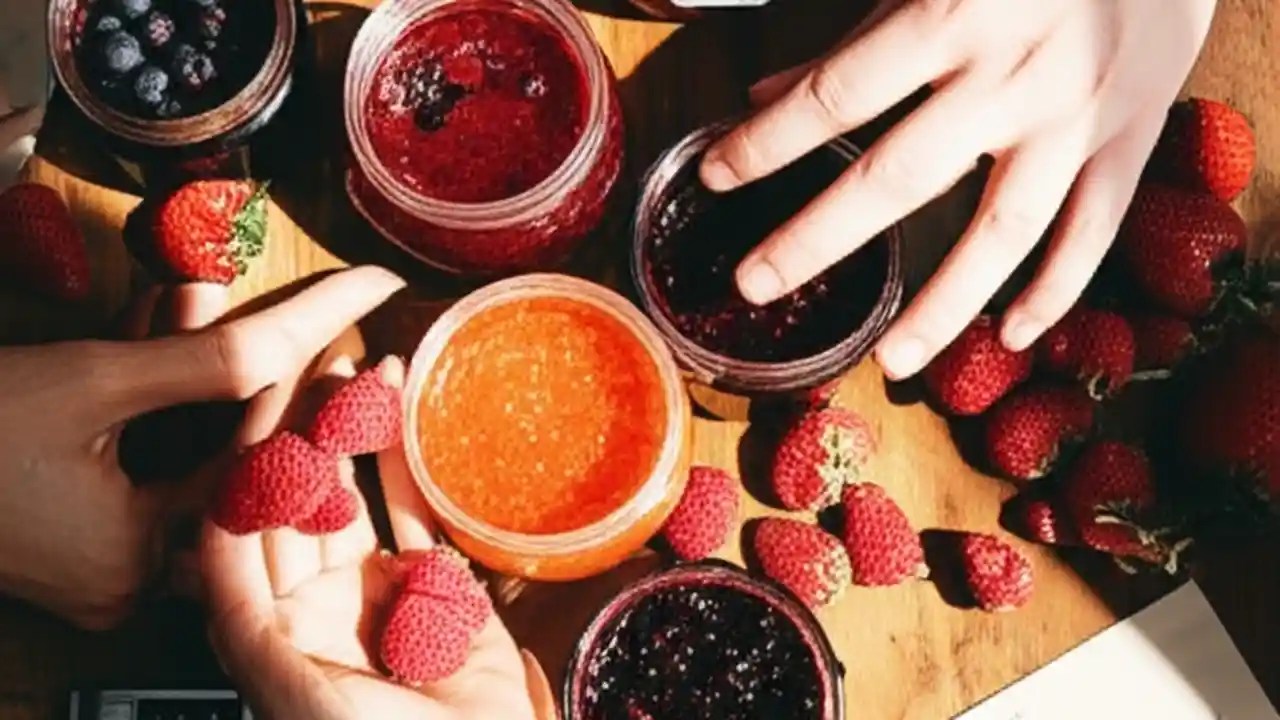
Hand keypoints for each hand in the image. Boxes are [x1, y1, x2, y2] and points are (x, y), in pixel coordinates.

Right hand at [0, 266, 402, 628]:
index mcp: (142, 556)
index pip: (264, 447)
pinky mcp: (87, 542)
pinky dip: (168, 398)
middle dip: (270, 374)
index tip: (375, 292)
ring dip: (212, 374)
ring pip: (194, 456)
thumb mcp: (88, 384)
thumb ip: (196, 363)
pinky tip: (168, 318)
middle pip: (237, 461)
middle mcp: (137, 575)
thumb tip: (289, 331)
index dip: (318, 359)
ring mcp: (110, 563)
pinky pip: (155, 465)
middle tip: (327, 314)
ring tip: (223, 299)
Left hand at [201, 357, 550, 719]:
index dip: (248, 459)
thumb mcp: (292, 692)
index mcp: (268, 630)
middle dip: (298, 429)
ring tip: (353, 366)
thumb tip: (213, 532)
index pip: (245, 527)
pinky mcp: (432, 583)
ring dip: (349, 433)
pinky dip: (406, 459)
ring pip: (352, 494)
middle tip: (309, 359)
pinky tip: (399, 406)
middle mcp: (312, 603)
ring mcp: (373, 589)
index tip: (257, 395)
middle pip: (295, 501)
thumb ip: (243, 617)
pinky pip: (412, 511)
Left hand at [701, 0, 1216, 377]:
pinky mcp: (1133, 140)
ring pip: (1004, 233)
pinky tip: (1015, 338)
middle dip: (816, 239)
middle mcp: (1016, 74)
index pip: (839, 96)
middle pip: (900, 179)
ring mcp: (1079, 116)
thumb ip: (852, 39)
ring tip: (891, 362)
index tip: (715, 176)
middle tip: (755, 287)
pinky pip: (1093, 231)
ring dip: (945, 308)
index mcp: (956, 12)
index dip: (768, 142)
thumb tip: (763, 95)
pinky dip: (1057, 291)